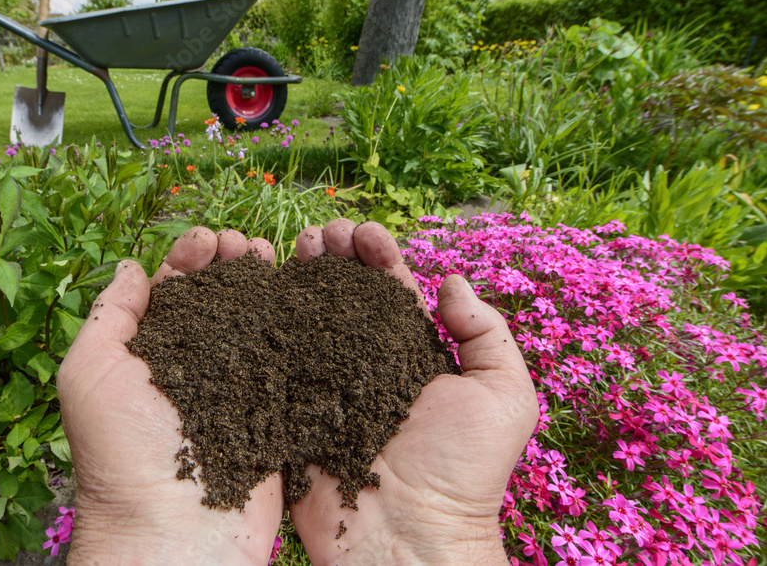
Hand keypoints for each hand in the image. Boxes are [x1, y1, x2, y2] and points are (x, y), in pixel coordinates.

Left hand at [57, 227, 283, 564]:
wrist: (174, 534)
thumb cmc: (123, 453)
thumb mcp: (89, 373)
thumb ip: (110, 315)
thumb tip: (131, 266)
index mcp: (150, 355)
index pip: (173, 291)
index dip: (190, 258)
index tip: (208, 241)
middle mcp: (195, 367)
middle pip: (219, 300)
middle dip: (232, 264)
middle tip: (247, 246)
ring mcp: (238, 389)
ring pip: (257, 324)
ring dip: (266, 286)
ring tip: (275, 258)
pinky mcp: (273, 414)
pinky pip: (289, 362)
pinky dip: (299, 328)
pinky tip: (306, 301)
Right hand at [288, 220, 538, 564]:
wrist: (407, 540)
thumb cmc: (462, 472)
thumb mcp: (504, 396)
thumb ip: (486, 333)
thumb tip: (449, 282)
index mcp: (413, 357)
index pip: (391, 291)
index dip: (377, 255)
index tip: (363, 232)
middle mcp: (366, 365)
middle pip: (344, 297)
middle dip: (333, 257)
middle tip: (321, 234)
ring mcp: (325, 386)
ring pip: (307, 318)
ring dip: (301, 278)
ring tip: (297, 249)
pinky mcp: (291, 409)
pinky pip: (276, 359)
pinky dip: (267, 323)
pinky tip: (262, 290)